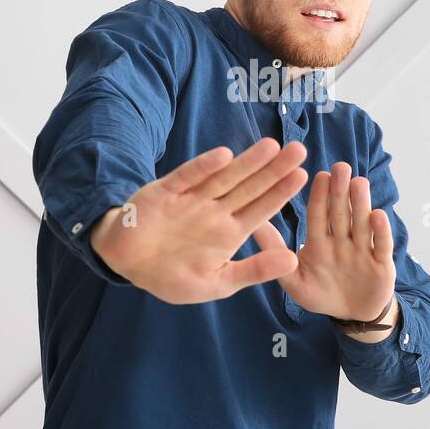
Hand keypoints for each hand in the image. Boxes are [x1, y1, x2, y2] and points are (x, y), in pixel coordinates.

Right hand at [89, 137, 308, 303]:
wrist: (126, 264)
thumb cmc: (171, 276)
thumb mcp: (217, 282)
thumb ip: (254, 270)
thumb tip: (294, 260)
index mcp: (229, 232)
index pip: (261, 208)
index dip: (281, 192)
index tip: (303, 175)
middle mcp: (215, 211)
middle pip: (250, 187)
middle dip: (274, 169)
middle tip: (300, 149)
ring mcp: (191, 199)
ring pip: (225, 178)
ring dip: (247, 162)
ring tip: (272, 146)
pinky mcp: (166, 192)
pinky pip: (187, 178)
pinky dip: (203, 167)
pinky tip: (223, 156)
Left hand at [254, 161, 395, 324]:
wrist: (352, 317)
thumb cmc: (321, 295)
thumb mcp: (294, 280)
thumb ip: (276, 254)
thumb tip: (253, 225)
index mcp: (319, 243)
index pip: (318, 215)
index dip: (319, 196)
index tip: (319, 175)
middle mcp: (342, 242)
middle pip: (341, 214)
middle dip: (340, 191)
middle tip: (340, 167)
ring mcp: (363, 251)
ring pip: (361, 224)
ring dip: (360, 204)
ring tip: (359, 183)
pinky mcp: (381, 264)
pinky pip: (382, 246)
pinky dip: (381, 232)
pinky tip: (378, 215)